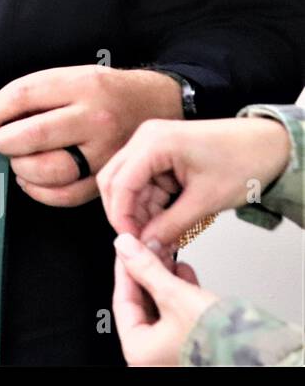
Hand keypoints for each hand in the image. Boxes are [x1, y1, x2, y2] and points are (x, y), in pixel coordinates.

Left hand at [0, 66, 182, 206]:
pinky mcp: (108, 177)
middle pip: (32, 135)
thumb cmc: (106, 91)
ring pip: (47, 169)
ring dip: (20, 167)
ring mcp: (104, 151)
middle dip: (5, 142)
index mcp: (82, 86)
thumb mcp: (76, 76)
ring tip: (18, 159)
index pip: (24, 96)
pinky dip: (39, 192)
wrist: (158, 103)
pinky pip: (65, 195)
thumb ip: (37, 93)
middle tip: (1, 141)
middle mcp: (95, 118)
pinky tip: (31, 181)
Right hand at [98, 116, 291, 244]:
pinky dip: (151, 205)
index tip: (130, 242)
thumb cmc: (245, 160)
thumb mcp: (206, 200)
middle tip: (140, 241)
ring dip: (140, 212)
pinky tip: (164, 223)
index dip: (121, 217)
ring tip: (159, 236)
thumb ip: (171, 226)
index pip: (120, 183)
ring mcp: (151, 145)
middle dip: (125, 214)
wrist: (269, 145)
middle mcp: (146, 139)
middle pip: (115, 181)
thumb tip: (147, 246)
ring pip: (128, 185)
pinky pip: (143, 184)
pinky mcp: (159, 155)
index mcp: (154, 142)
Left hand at [112, 232, 217, 365]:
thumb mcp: (176, 296)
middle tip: (148, 249)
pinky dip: (181, 293)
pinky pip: (179, 316)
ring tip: (168, 256)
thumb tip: (125, 247)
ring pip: (161, 308)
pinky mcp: (194, 346)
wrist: (265, 355)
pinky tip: (185, 273)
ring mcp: (173, 353)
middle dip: (148, 273)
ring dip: (165, 279)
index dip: (125, 271)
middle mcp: (153, 358)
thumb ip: (147, 269)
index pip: (122, 302)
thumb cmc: (221, 341)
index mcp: (139, 352)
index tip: (126, 250)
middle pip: (142, 305)